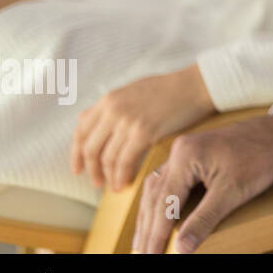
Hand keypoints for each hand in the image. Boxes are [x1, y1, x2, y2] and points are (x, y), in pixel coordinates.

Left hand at [71, 65, 216, 190]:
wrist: (196, 86)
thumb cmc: (170, 88)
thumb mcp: (132, 90)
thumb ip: (108, 105)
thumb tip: (83, 117)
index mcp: (109, 99)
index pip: (81, 131)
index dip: (76, 154)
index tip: (79, 169)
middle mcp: (113, 110)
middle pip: (90, 148)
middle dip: (92, 170)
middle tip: (97, 183)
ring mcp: (128, 121)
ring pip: (107, 158)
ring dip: (108, 176)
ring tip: (114, 186)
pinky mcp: (144, 132)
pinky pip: (125, 161)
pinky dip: (122, 176)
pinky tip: (125, 183)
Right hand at [132, 113, 272, 253]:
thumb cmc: (260, 158)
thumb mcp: (232, 192)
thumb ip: (204, 220)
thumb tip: (182, 249)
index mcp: (185, 157)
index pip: (163, 203)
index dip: (155, 234)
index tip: (150, 258)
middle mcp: (178, 151)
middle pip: (155, 196)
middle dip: (147, 229)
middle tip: (141, 256)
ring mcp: (184, 151)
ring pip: (157, 189)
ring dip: (150, 217)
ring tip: (143, 243)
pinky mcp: (193, 154)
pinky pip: (169, 182)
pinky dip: (161, 203)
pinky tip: (158, 218)